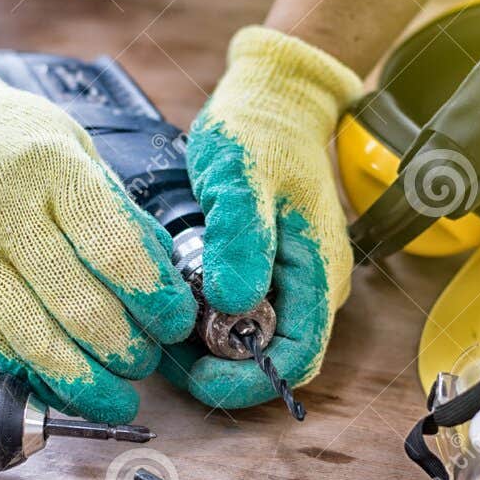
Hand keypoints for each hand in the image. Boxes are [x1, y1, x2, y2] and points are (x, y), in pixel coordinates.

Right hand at [0, 18, 196, 422]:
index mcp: (52, 170)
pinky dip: (36, 374)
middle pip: (81, 308)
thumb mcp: (74, 146)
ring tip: (115, 397)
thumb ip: (118, 210)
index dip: (156, 301)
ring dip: (86, 384)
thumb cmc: (5, 133)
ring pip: (35, 342)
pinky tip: (65, 384)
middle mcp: (5, 212)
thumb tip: (163, 277)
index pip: (117, 252)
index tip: (175, 322)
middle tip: (146, 362)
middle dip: (127, 351)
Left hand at [163, 26, 363, 409]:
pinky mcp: (268, 270)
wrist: (273, 98)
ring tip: (163, 327)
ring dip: (211, 347)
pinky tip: (175, 302)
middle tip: (166, 356)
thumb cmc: (259, 130)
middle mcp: (311, 285)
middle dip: (221, 369)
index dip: (249, 382)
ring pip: (254, 340)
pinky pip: (242, 313)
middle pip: (273, 358)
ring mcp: (291, 278)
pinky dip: (208, 319)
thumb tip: (233, 303)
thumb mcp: (241, 175)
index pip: (297, 358)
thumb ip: (240, 238)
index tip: (198, 378)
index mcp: (317, 271)